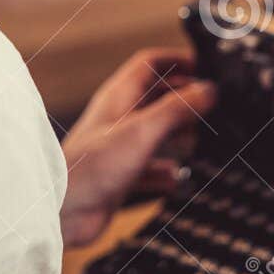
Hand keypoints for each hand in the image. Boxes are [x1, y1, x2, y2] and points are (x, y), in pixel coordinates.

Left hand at [60, 47, 215, 246]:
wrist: (62, 213)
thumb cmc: (92, 167)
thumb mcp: (143, 131)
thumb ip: (178, 108)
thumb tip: (209, 89)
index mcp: (119, 96)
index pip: (150, 63)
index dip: (177, 60)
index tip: (205, 66)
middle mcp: (119, 117)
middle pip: (156, 96)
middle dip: (184, 99)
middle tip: (210, 104)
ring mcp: (119, 146)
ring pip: (155, 132)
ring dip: (177, 135)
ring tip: (199, 140)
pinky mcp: (120, 174)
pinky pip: (149, 168)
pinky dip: (165, 172)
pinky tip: (175, 179)